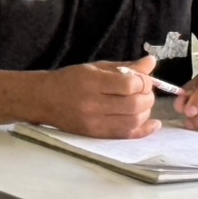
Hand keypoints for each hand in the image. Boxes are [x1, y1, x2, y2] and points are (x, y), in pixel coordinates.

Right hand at [35, 55, 158, 137]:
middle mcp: (93, 104)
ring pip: (133, 121)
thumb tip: (151, 62)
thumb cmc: (71, 80)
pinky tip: (153, 124)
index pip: (129, 84)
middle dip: (147, 97)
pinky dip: (143, 131)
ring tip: (142, 104)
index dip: (144, 81)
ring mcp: (94, 123)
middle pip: (134, 105)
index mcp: (93, 83)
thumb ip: (125, 66)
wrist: (44, 100)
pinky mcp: (95, 135)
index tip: (143, 79)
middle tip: (145, 92)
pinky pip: (125, 136)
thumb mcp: (96, 68)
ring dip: (146, 112)